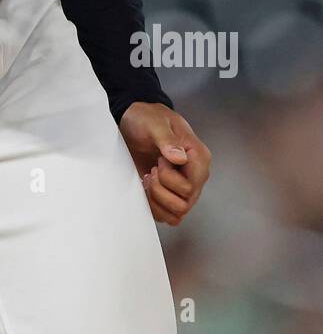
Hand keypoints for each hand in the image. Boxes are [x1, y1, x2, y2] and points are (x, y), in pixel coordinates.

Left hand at [119, 102, 211, 226]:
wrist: (134, 121)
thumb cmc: (147, 118)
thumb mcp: (155, 123)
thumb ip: (167, 139)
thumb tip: (179, 158)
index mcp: (198, 157)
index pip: (191, 186)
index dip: (170, 179)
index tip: (159, 161)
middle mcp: (194, 175)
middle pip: (184, 203)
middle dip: (161, 189)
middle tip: (152, 170)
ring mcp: (183, 187)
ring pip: (177, 213)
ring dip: (157, 200)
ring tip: (149, 179)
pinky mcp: (170, 193)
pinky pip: (168, 215)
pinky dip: (154, 207)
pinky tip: (145, 188)